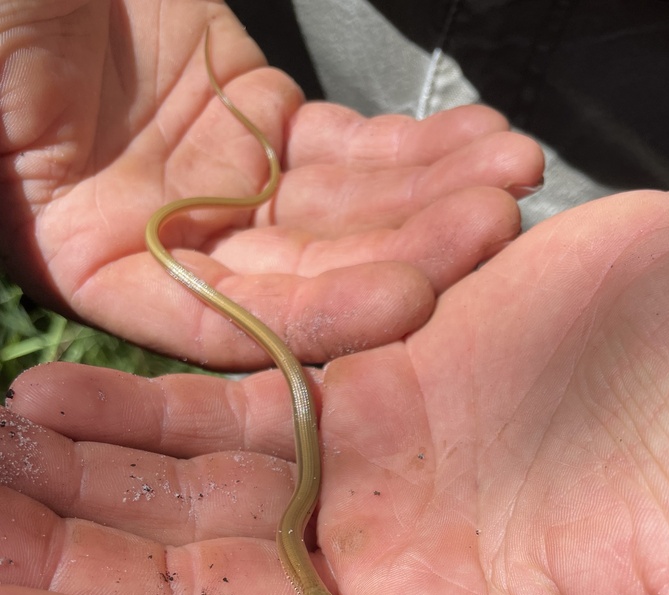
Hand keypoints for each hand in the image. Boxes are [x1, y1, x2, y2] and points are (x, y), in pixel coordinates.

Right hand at [0, 0, 540, 368]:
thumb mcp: (2, 96)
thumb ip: (50, 187)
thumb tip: (105, 243)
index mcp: (91, 259)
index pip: (222, 320)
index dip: (320, 314)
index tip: (411, 297)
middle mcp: (167, 235)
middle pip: (306, 268)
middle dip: (406, 250)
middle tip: (494, 220)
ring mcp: (220, 177)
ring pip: (342, 208)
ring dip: (432, 195)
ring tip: (514, 169)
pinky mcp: (259, 117)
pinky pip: (348, 147)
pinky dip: (413, 146)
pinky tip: (480, 139)